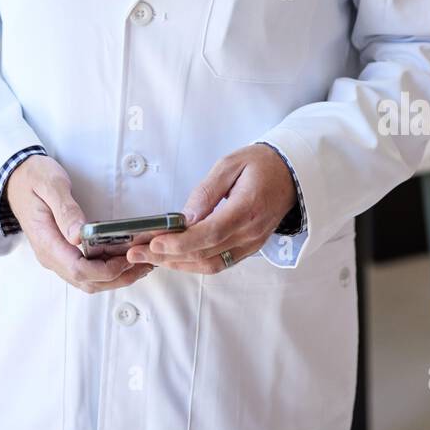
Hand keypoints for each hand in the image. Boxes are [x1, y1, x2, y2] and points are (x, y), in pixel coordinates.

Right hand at [5, 155, 155, 293]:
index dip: (105, 271)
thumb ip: (65, 210)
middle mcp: (50, 255)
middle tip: (144, 264)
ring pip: (86, 280)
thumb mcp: (50, 185)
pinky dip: (106, 269)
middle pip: (86, 281)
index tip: (126, 261)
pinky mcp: (61, 251)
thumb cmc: (32, 178)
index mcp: (46, 241)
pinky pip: (85, 269)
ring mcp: (55, 255)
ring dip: (114, 277)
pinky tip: (123, 258)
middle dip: (117, 278)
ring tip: (140, 264)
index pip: (78, 270)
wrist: (15, 178)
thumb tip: (78, 236)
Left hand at [125, 145, 295, 273]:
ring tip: (149, 257)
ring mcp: (251, 244)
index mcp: (246, 209)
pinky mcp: (249, 248)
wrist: (292, 174)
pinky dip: (194, 263)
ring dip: (177, 264)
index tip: (153, 243)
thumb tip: (185, 216)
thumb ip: (207, 191)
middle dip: (167, 256)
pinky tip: (174, 258)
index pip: (208, 234)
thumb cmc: (262, 164)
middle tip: (137, 252)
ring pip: (210, 265)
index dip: (178, 243)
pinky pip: (219, 263)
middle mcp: (250, 233)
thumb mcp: (230, 164)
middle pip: (204, 254)